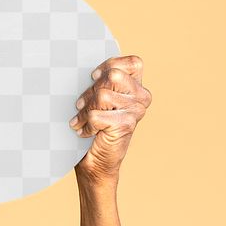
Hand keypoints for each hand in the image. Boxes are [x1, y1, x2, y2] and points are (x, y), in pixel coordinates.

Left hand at [69, 55, 152, 183]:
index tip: (93, 77)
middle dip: (91, 91)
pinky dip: (85, 125)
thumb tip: (87, 71)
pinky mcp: (126, 124)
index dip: (109, 65)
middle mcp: (142, 97)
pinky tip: (87, 132)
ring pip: (101, 95)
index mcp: (137, 87)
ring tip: (83, 120)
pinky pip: (96, 115)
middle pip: (112, 76)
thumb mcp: (97, 99)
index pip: (132, 62)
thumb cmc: (92, 128)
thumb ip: (100, 82)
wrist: (94, 162)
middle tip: (83, 105)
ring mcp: (136, 111)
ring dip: (85, 110)